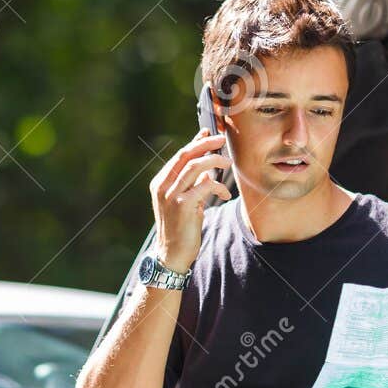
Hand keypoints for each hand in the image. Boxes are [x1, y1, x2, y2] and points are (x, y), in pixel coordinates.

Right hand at [149, 128, 231, 271]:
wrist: (172, 254)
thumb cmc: (180, 228)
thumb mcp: (185, 202)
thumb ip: (192, 184)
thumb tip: (206, 167)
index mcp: (160, 183)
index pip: (179, 156)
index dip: (195, 142)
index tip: (209, 133)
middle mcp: (162, 186)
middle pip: (185, 155)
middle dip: (205, 144)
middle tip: (222, 140)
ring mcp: (170, 195)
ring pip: (194, 166)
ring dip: (214, 160)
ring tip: (227, 163)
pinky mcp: (182, 206)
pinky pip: (204, 186)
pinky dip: (218, 186)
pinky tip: (224, 194)